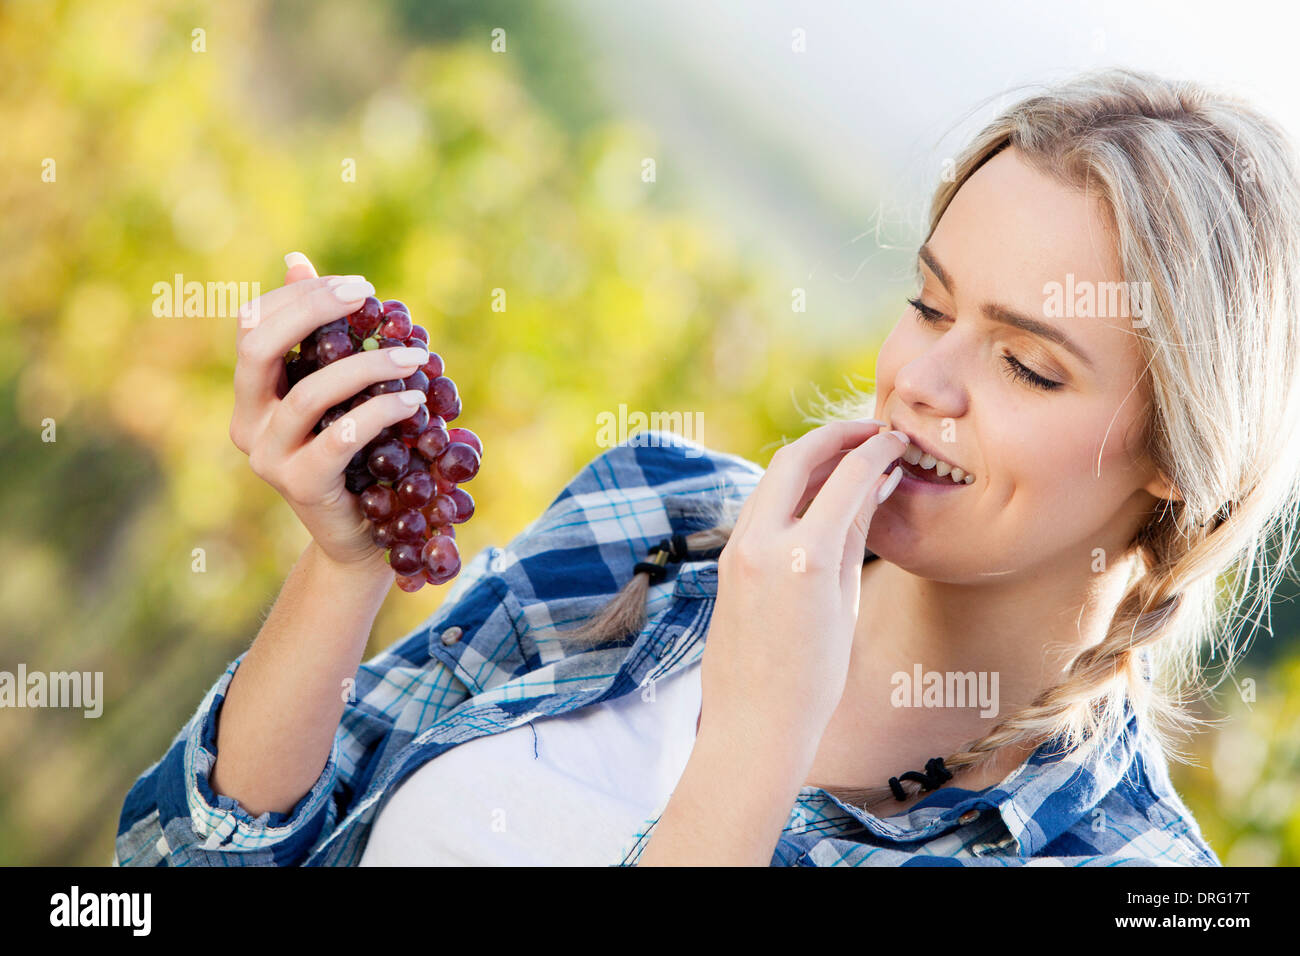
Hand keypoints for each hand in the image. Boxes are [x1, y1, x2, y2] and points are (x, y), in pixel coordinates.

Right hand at [228, 252, 430, 569]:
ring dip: (366, 367)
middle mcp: (248, 423)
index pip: (253, 324)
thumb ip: (319, 334)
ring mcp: (269, 457)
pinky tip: (412, 402)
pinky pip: (339, 438)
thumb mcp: (339, 391)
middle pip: (259, 346)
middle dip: (314, 310)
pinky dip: (379, 414)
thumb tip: (296, 260)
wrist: (362, 536)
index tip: (357, 286)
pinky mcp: (301, 485)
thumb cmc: (356, 457)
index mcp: (251, 393)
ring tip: (413, 359)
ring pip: (308, 394)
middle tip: (367, 296)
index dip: (300, 295)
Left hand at [697, 420, 908, 756]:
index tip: (898, 440)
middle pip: (796, 457)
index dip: (877, 450)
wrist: (754, 725)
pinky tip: (818, 493)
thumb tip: (875, 484)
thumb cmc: (814, 680)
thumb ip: (855, 535)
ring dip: (810, 457)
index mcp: (804, 558)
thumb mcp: (845, 603)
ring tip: (849, 456)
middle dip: (835, 436)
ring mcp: (736, 550)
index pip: (847, 476)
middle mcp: (762, 544)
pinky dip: (790, 488)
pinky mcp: (726, 561)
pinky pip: (760, 506)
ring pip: (772, 478)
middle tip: (871, 431)